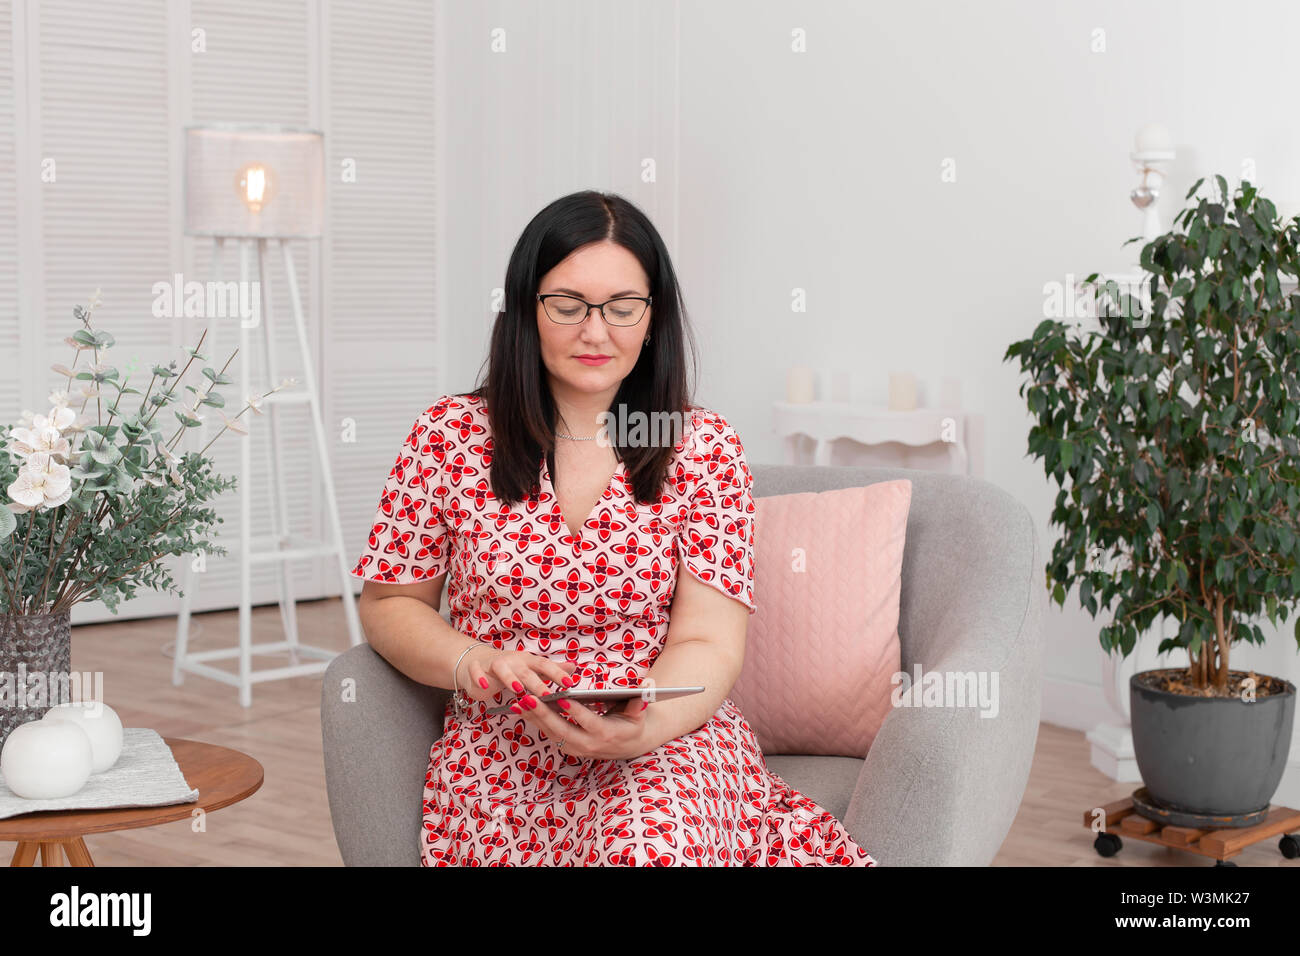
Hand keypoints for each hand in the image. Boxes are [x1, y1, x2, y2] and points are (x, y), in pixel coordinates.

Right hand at [459, 646, 575, 705]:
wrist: (477, 662)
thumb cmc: (509, 667)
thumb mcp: (531, 668)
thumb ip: (551, 669)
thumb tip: (573, 667)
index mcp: (527, 661)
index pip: (545, 665)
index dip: (557, 674)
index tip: (570, 684)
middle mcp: (512, 660)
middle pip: (525, 671)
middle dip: (537, 683)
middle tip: (548, 695)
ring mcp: (494, 663)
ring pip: (502, 668)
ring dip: (510, 678)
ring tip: (518, 690)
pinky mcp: (477, 669)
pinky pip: (477, 672)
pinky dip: (480, 677)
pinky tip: (485, 685)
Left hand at [517, 687, 651, 760]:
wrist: (630, 746)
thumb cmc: (633, 724)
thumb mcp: (639, 714)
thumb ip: (640, 702)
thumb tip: (647, 687)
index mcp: (605, 734)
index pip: (587, 721)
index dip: (574, 710)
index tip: (560, 696)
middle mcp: (588, 745)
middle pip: (562, 730)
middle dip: (543, 714)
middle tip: (528, 698)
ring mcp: (576, 748)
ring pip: (551, 733)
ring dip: (533, 718)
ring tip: (518, 701)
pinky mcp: (568, 746)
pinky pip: (548, 734)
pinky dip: (535, 721)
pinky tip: (522, 708)